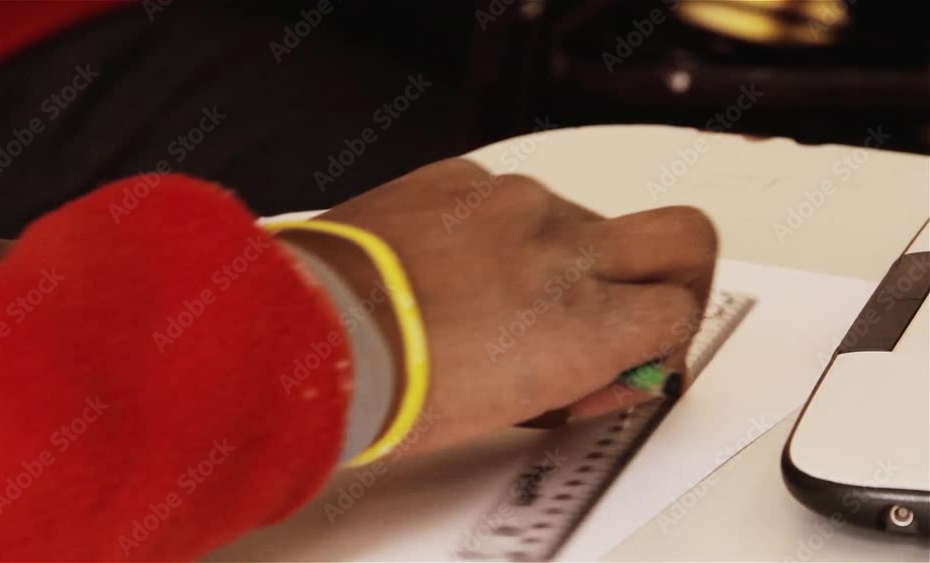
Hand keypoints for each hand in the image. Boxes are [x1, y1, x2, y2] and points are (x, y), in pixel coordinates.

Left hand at [288, 159, 717, 455]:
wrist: (311, 335)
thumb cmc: (394, 390)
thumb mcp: (513, 412)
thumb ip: (582, 379)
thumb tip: (611, 367)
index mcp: (585, 323)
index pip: (678, 312)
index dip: (661, 340)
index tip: (631, 355)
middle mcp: (563, 248)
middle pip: (683, 236)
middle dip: (677, 273)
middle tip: (635, 302)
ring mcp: (515, 203)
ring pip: (583, 219)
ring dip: (562, 257)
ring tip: (498, 299)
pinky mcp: (465, 177)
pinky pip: (509, 198)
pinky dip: (499, 231)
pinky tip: (455, 268)